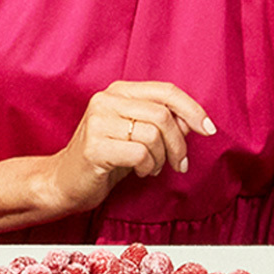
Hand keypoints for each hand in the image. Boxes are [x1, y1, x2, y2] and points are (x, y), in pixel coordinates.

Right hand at [44, 81, 214, 214]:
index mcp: (119, 92)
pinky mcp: (94, 146)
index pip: (166, 91)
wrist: (64, 182)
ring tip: (152, 168)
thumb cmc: (105, 159)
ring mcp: (98, 121)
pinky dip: (148, 167)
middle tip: (179, 164)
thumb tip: (193, 122)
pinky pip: (140, 154)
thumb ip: (164, 125)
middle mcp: (106, 100)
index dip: (192, 109)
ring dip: (161, 159)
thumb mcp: (138, 137)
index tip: (209, 130)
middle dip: (179, 144)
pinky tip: (140, 172)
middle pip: (163, 115)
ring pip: (153, 135)